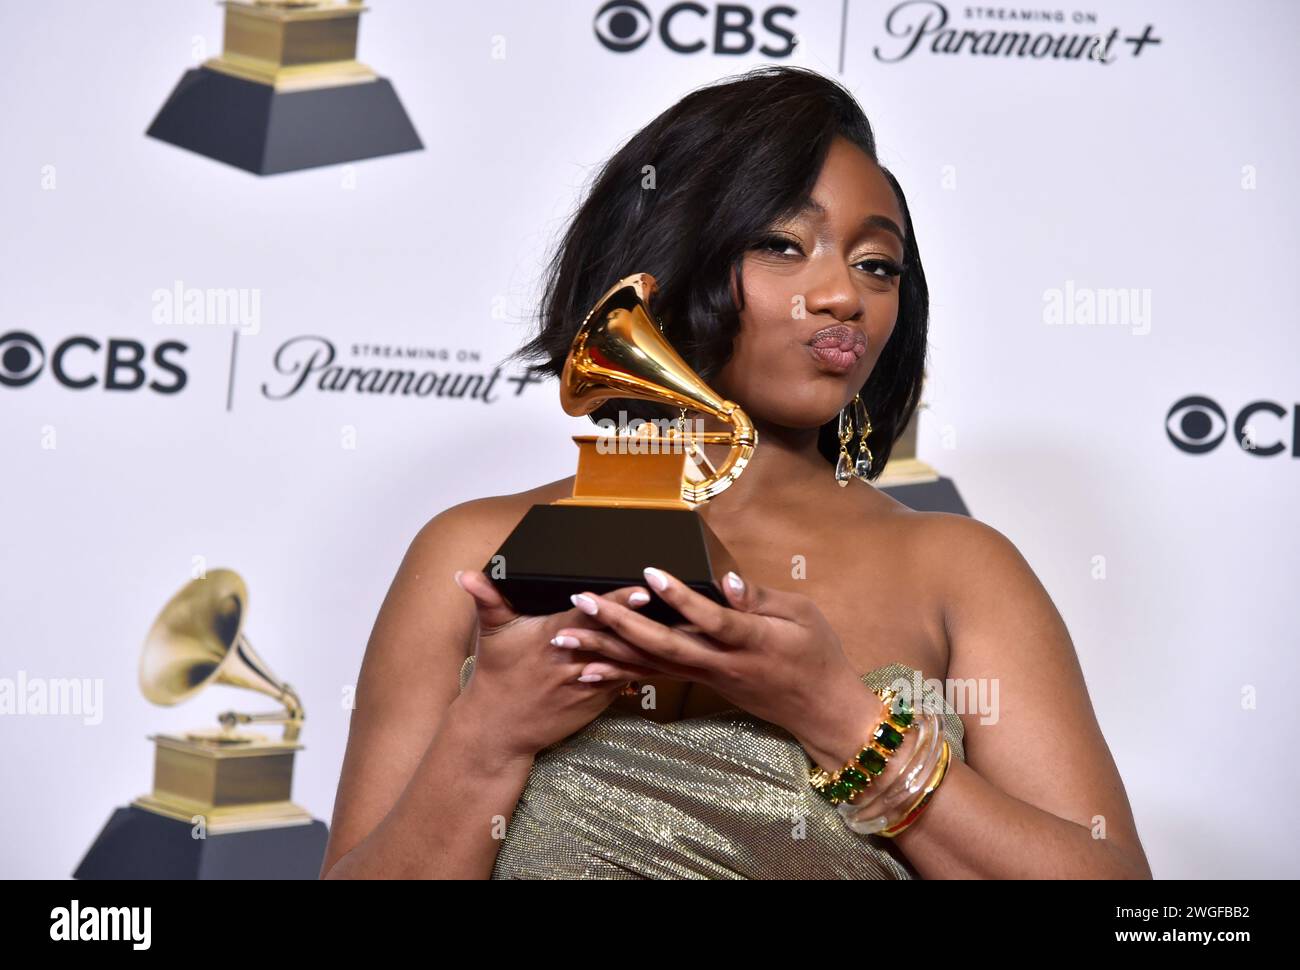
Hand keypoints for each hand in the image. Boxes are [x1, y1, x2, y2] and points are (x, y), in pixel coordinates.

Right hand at [450, 570, 661, 759]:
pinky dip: (651, 667)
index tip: (642, 589)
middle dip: (649, 619)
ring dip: (657, 643)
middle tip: (679, 603)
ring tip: (688, 624)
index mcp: (553, 637)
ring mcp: (590, 682)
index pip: (591, 615)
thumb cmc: (497, 675)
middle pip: (619, 635)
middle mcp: (576, 660)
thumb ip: (487, 598)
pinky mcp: (599, 699)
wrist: (500, 728)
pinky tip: (677, 653)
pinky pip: (628, 680)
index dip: (617, 602)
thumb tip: (464, 573)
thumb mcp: (492, 633)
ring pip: (629, 659)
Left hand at [549, 567, 888, 768]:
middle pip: (663, 645)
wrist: (820, 710)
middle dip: (617, 623)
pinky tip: (588, 671)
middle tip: (580, 602)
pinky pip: (653, 677)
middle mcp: (721, 663)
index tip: (649, 573)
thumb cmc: (817, 654)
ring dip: (605, 650)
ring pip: (649, 664)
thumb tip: (726, 581)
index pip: (710, 618)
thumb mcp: (803, 616)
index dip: (680, 597)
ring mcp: (707, 677)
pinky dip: (619, 674)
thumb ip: (761, 598)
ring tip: (564, 637)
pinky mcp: (700, 683)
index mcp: (750, 641)